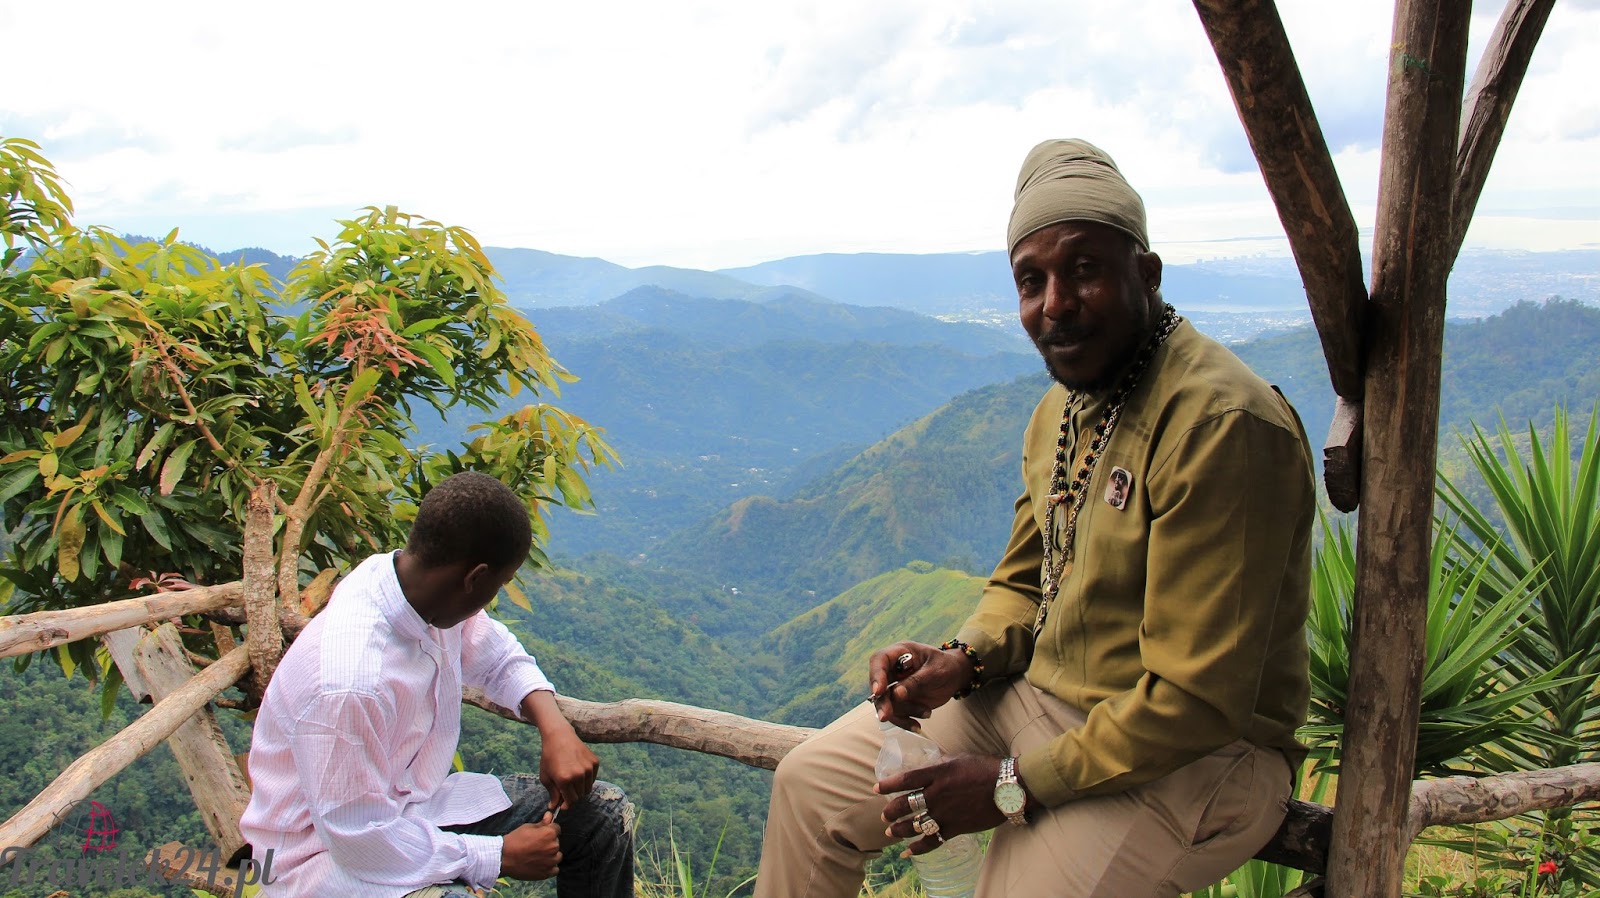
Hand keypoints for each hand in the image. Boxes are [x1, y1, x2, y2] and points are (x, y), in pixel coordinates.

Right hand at [500, 813, 560, 879]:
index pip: (557, 829)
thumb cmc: (515, 840)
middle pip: (556, 842)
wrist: (504, 858)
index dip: (549, 830)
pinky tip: (541, 865)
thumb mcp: (527, 827)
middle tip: (537, 846)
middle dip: (549, 842)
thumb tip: (550, 815)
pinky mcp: (547, 873)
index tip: (542, 834)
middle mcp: (554, 847)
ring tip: (539, 856)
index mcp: (550, 834)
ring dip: (551, 855)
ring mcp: (551, 861)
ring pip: (557, 856)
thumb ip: (542, 823)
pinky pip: (555, 869)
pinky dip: (550, 867)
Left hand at [539, 726, 599, 810]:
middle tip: (566, 791)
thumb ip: (552, 793)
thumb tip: (554, 807)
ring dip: (580, 789)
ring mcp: (588, 768)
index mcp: (564, 780)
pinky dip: (586, 780)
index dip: (566, 805)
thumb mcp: (546, 777)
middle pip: (580, 796)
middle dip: (573, 796)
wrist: (560, 737)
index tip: (563, 805)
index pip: (571, 801)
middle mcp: (578, 775)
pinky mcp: (595, 762)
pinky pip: (592, 779)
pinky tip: (578, 772)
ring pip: (587, 789)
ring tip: (571, 781)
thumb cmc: (549, 757)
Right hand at [867, 642, 976, 729]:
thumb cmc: (946, 666)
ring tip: (927, 713)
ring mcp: (895, 686)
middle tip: (885, 716)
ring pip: (886, 703)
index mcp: (899, 653)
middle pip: (878, 685)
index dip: (876, 675)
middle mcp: (893, 670)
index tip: (879, 692)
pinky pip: (896, 714)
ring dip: (903, 713)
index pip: (879, 660)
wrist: (955, 676)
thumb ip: (916, 681)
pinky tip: (917, 726)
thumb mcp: (935, 671)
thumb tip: (896, 694)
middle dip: (883, 702)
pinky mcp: (900, 701)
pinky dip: (905, 721)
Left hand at [877, 754, 1010, 855]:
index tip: (876, 788)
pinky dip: (917, 848)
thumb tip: (927, 765)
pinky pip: (931, 841)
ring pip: (913, 824)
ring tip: (890, 832)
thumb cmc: (985, 769)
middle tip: (884, 815)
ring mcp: (945, 813)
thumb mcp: (958, 759)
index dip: (888, 784)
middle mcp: (937, 794)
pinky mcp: (955, 828)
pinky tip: (907, 852)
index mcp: (937, 773)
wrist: (1008, 787)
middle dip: (890, 811)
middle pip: (905, 805)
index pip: (905, 780)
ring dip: (899, 830)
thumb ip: (940, 765)